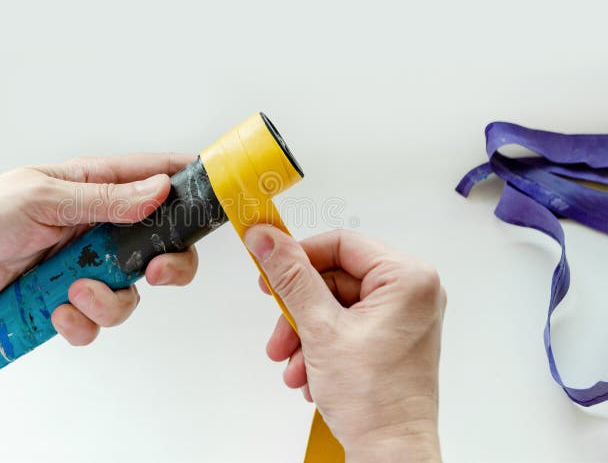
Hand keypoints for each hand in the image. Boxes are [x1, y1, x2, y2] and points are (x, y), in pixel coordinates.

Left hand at [0, 153, 198, 345]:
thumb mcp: (44, 196)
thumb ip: (105, 199)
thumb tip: (160, 189)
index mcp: (96, 188)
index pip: (155, 179)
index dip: (188, 188)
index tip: (211, 207)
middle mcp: (100, 228)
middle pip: (162, 247)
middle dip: (167, 265)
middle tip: (153, 273)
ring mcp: (86, 266)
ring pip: (130, 292)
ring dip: (108, 300)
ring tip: (72, 292)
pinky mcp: (68, 301)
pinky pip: (95, 321)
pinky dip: (80, 322)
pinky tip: (55, 311)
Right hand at [244, 226, 444, 461]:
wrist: (390, 454)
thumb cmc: (374, 399)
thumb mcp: (319, 328)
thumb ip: (290, 277)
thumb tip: (267, 239)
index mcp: (407, 278)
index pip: (341, 244)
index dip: (300, 255)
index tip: (268, 264)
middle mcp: (412, 293)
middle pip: (335, 279)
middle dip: (299, 310)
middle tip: (278, 331)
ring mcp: (403, 318)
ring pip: (335, 306)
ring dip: (305, 334)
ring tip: (291, 364)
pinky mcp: (393, 338)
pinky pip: (346, 326)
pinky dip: (321, 346)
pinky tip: (308, 374)